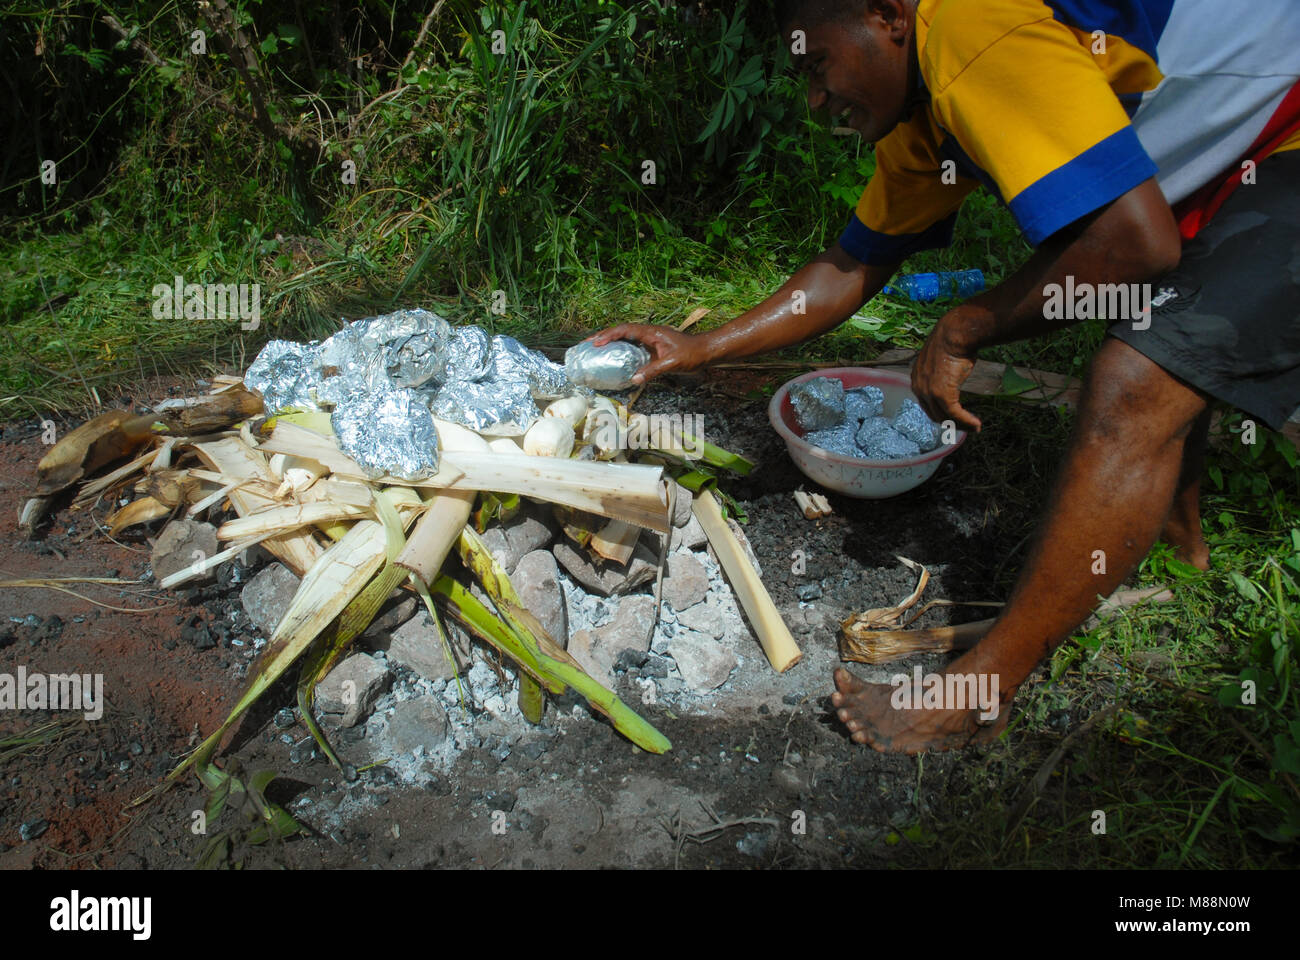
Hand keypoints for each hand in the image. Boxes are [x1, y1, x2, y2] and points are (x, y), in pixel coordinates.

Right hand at [586, 323, 706, 384]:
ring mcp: (650, 340)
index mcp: (651, 332)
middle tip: (586, 345)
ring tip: (593, 351)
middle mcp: (648, 334)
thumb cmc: (692, 354)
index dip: (609, 335)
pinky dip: (620, 351)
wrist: (706, 352)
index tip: (595, 343)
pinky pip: (632, 347)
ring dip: (610, 343)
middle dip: (603, 337)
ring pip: (625, 339)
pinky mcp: (652, 348)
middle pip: (621, 332)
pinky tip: (613, 361)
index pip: (625, 330)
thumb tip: (633, 380)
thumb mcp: (672, 363)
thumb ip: (653, 370)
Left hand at [911, 312, 981, 432]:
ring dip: (960, 425)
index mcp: (916, 378)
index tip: (954, 418)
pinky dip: (966, 421)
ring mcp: (929, 392)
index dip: (941, 413)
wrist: (955, 333)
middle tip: (966, 426)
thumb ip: (940, 373)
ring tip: (974, 427)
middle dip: (951, 423)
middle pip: (934, 414)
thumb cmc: (952, 342)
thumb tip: (951, 379)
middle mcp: (918, 387)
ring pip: (944, 417)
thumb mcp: (941, 360)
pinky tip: (977, 424)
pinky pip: (954, 414)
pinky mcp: (942, 395)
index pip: (926, 404)